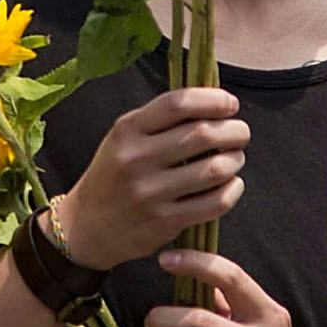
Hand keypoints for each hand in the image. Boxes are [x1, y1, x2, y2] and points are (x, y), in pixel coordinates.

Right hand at [52, 88, 247, 271]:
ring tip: (234, 159)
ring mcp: (150, 193)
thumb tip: (214, 103)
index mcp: (127, 130)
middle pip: (203, 134)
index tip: (230, 105)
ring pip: (214, 169)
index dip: (213, 100)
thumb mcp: (124, 139)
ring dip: (235, 160)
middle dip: (234, 131)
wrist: (87, 226)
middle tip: (240, 133)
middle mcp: (136, 159)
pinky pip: (214, 203)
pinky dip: (232, 190)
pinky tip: (231, 184)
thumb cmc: (115, 175)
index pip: (178, 104)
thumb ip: (161, 120)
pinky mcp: (163, 222)